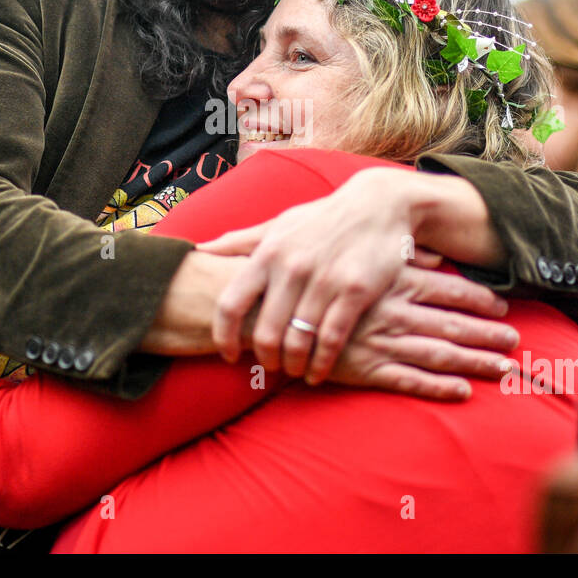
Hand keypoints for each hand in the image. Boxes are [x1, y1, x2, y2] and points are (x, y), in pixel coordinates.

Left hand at [199, 167, 506, 382]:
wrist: (377, 205)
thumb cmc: (322, 219)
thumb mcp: (279, 225)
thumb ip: (240, 241)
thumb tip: (199, 250)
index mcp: (267, 254)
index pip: (229, 304)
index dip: (223, 336)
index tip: (229, 354)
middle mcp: (291, 268)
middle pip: (264, 332)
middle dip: (265, 358)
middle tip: (270, 367)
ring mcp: (323, 281)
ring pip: (298, 341)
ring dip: (293, 365)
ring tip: (294, 371)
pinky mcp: (354, 291)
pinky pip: (331, 339)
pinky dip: (322, 363)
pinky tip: (317, 372)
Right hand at [325, 265, 518, 399]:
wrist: (276, 313)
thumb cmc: (319, 281)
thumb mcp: (360, 260)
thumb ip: (399, 258)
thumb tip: (434, 254)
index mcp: (393, 282)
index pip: (449, 290)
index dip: (480, 299)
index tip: (503, 306)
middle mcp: (392, 312)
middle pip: (452, 325)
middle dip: (487, 334)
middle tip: (515, 341)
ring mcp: (379, 342)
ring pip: (437, 354)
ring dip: (474, 362)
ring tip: (503, 369)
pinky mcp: (364, 369)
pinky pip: (408, 381)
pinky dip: (437, 387)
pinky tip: (463, 392)